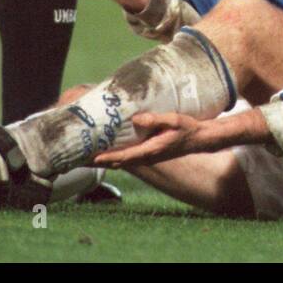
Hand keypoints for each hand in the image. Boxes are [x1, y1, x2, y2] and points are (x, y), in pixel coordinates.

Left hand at [93, 112, 218, 167]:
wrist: (199, 139)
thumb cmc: (187, 128)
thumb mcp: (173, 120)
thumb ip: (155, 120)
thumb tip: (136, 119)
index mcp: (152, 151)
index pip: (126, 157)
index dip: (109, 158)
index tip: (94, 158)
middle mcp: (147, 157)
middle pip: (119, 163)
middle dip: (102, 162)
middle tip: (83, 159)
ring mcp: (148, 157)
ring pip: (122, 162)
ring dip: (107, 160)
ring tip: (89, 156)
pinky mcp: (148, 154)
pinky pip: (128, 158)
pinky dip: (116, 156)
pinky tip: (107, 151)